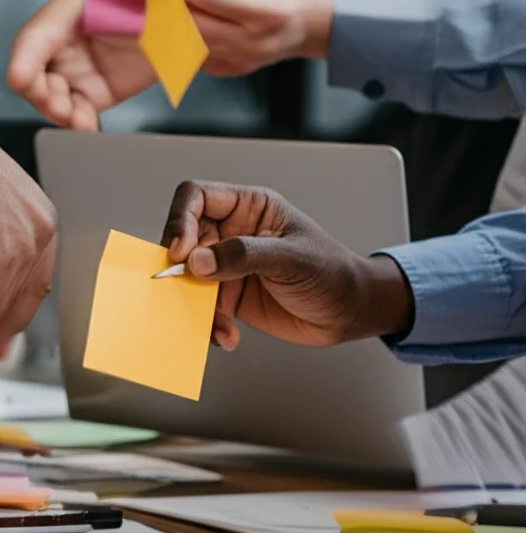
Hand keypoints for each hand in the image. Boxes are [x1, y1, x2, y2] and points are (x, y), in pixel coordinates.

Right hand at [18, 0, 160, 127]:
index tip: (19, 79)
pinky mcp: (94, 92)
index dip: (23, 59)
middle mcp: (64, 41)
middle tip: (60, 108)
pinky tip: (87, 125)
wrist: (194, 26)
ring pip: (51, 96)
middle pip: (34, 72)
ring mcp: (77, 68)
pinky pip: (76, 112)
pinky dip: (78, 123)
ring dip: (58, 111)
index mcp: (66, 9)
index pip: (34, 37)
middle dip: (41, 93)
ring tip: (77, 120)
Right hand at [161, 181, 412, 349]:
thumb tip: (197, 261)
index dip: (181, 218)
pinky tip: (226, 334)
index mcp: (248, 208)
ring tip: (217, 322)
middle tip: (188, 287)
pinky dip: (207, 323)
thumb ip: (243, 256)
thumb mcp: (291, 259)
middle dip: (180, 266)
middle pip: (183, 237)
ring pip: (186, 275)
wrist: (351, 313)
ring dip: (192, 301)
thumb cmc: (333, 273)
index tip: (181, 251)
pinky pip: (200, 306)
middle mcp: (231, 232)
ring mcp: (227, 265)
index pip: (197, 197)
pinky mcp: (227, 295)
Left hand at [179, 0, 333, 76]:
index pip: (212, 0)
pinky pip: (201, 58)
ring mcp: (244, 60)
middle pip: (197, 26)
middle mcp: (253, 41)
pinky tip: (184, 28)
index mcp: (266, 14)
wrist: (322, 29)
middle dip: (173, 8)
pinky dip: (188, 43)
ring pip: (194, 44)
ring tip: (166, 8)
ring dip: (176, 26)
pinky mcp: (237, 70)